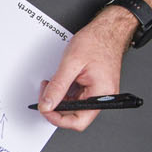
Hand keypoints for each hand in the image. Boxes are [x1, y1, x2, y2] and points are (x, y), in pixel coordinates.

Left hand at [35, 9, 133, 130]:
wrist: (107, 30)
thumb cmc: (97, 42)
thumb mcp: (71, 63)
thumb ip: (58, 86)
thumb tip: (46, 104)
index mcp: (100, 93)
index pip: (78, 121)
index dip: (57, 119)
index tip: (44, 109)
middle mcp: (101, 96)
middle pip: (74, 116)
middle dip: (55, 107)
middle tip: (44, 94)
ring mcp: (98, 93)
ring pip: (72, 107)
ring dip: (58, 99)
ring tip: (51, 84)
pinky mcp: (93, 88)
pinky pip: (75, 97)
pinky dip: (64, 92)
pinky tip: (59, 83)